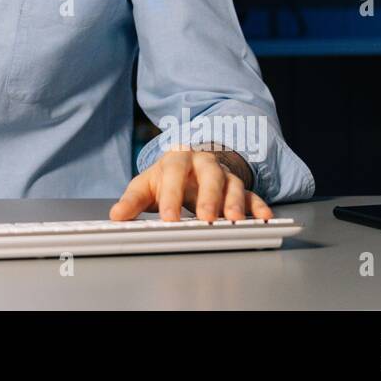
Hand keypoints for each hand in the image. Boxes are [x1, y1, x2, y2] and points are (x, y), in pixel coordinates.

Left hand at [109, 145, 273, 222]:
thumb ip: (132, 200)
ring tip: (234, 221)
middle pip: (209, 176)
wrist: (190, 162)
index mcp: (178, 159)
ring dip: (235, 203)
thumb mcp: (147, 184)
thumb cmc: (167, 176)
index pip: (174, 174)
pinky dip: (259, 207)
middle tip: (206, 219)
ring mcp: (224, 175)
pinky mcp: (240, 188)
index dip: (172, 196)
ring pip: (233, 185)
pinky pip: (253, 195)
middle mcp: (204, 164)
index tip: (168, 219)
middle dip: (208, 198)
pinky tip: (264, 218)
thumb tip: (116, 215)